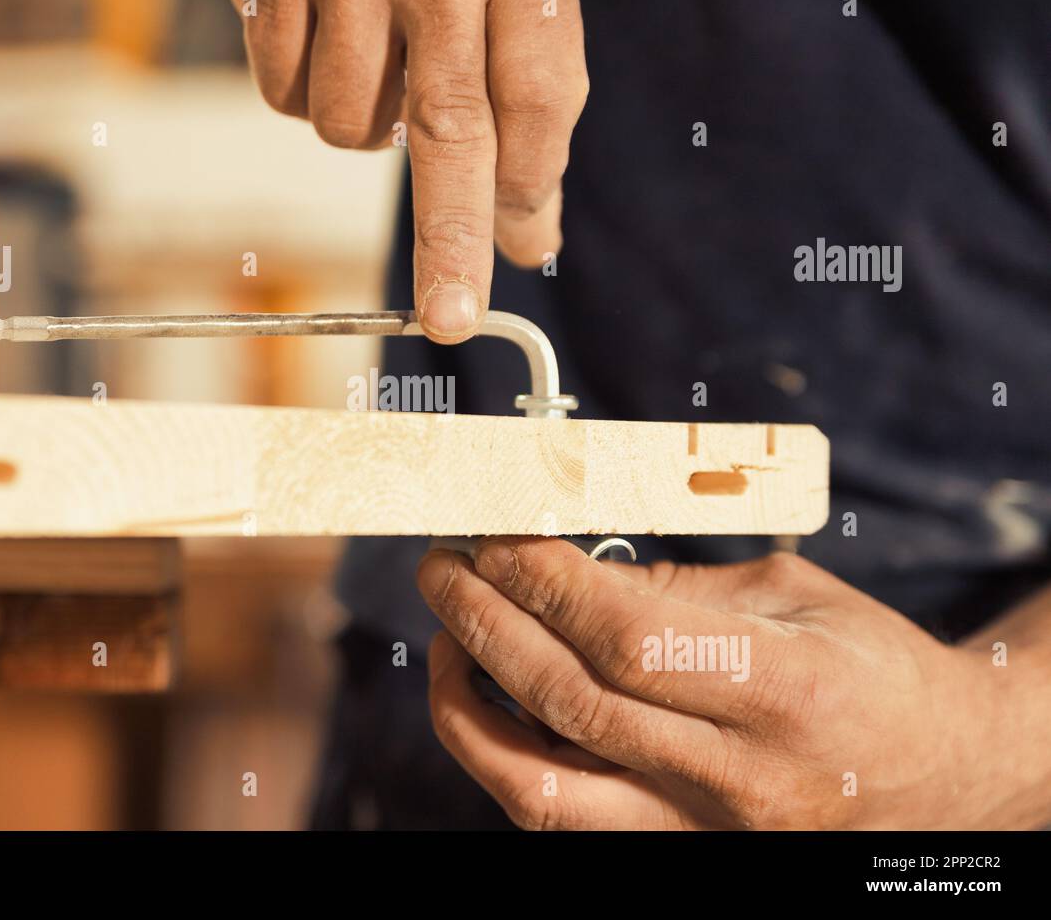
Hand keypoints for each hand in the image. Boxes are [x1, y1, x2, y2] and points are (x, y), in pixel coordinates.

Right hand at [225, 0, 588, 341]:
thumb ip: (533, 93)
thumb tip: (532, 235)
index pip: (535, 102)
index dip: (530, 187)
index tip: (527, 247)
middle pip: (450, 134)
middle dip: (452, 242)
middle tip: (453, 318)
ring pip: (349, 125)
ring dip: (366, 132)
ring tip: (379, 69)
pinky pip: (281, 91)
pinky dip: (303, 96)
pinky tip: (327, 45)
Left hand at [417, 537, 1030, 828]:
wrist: (939, 772)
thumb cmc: (872, 668)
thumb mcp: (792, 597)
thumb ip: (671, 587)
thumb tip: (557, 569)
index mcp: (786, 694)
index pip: (630, 641)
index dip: (543, 583)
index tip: (492, 533)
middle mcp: (737, 779)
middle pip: (570, 705)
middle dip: (484, 623)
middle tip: (445, 566)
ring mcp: (698, 830)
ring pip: (541, 792)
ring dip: (467, 707)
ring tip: (449, 635)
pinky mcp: (671, 850)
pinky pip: (559, 814)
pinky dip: (503, 752)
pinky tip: (487, 693)